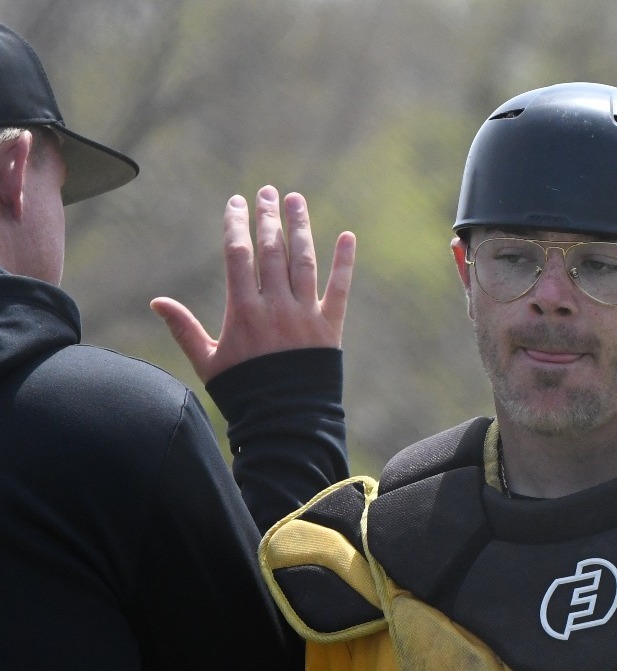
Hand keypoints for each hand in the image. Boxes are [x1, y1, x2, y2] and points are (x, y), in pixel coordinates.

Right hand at [150, 185, 355, 383]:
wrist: (286, 421)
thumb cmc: (244, 393)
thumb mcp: (208, 362)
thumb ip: (184, 329)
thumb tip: (156, 302)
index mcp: (243, 311)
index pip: (238, 255)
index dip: (236, 225)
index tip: (235, 202)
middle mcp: (276, 307)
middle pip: (271, 251)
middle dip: (268, 218)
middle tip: (267, 192)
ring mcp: (305, 315)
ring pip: (303, 261)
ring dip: (300, 227)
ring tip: (296, 200)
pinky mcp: (331, 327)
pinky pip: (340, 288)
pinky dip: (344, 262)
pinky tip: (348, 237)